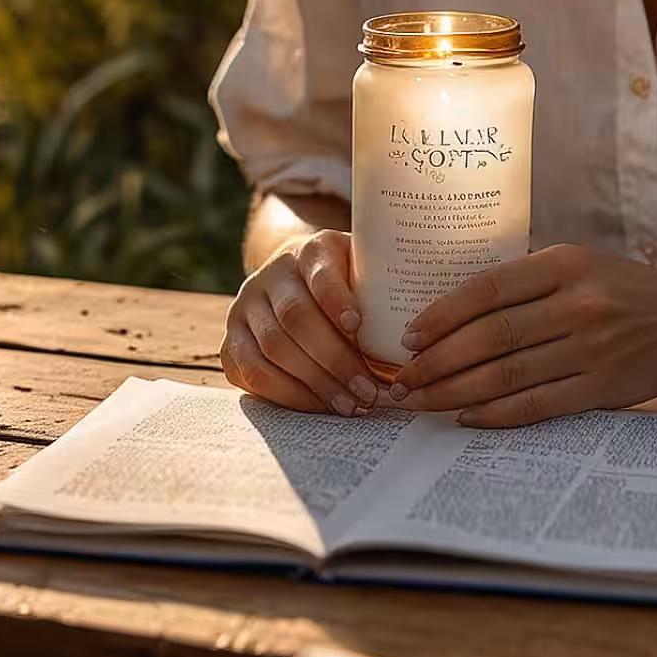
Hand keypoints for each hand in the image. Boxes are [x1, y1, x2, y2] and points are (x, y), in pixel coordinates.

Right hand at [221, 231, 381, 416]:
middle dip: (335, 360)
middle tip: (368, 390)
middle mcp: (270, 275)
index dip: (336, 298)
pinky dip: (288, 394)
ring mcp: (245, 308)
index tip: (358, 324)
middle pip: (296, 318)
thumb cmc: (346, 281)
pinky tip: (320, 406)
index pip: (319, 271)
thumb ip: (385, 286)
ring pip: (272, 349)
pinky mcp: (231, 340)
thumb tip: (425, 328)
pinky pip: (253, 373)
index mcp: (309, 250)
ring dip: (314, 383)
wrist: (293, 277)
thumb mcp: (363, 269)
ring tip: (350, 405)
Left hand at [390, 246, 656, 425]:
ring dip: (454, 391)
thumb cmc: (620, 290)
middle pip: (491, 337)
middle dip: (437, 361)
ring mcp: (592, 349)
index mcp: (566, 264)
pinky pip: (537, 405)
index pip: (488, 288)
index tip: (409, 335)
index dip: (443, 314)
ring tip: (420, 401)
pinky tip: (466, 416)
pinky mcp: (602, 388)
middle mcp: (578, 304)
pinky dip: (496, 414)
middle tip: (402, 379)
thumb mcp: (579, 263)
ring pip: (507, 375)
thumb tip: (448, 304)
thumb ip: (525, 278)